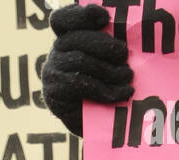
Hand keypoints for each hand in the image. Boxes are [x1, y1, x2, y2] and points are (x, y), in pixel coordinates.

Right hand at [42, 4, 132, 136]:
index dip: (81, 15)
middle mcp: (56, 51)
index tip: (105, 18)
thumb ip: (109, 44)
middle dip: (104, 45)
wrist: (97, 125)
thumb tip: (126, 33)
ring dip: (108, 70)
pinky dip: (103, 89)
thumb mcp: (110, 60)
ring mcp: (51, 72)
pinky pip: (79, 85)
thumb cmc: (108, 86)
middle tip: (124, 56)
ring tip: (127, 77)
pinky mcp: (54, 94)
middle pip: (76, 38)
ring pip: (80, 61)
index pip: (63, 19)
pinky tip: (120, 94)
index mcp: (68, 35)